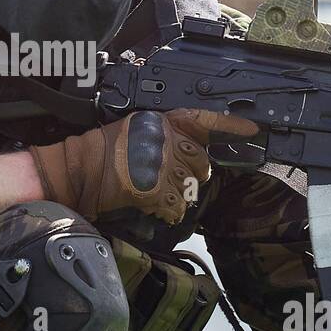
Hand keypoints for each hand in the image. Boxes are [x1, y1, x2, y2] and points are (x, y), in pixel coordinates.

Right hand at [29, 108, 258, 225]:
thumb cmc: (99, 152)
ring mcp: (161, 164)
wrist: (77, 170)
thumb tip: (188, 149)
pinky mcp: (155, 188)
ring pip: (190, 187)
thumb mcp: (135, 131)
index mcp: (161, 122)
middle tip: (174, 179)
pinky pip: (177, 206)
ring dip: (178, 196)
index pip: (202, 120)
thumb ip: (163, 136)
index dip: (230, 125)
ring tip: (156, 194)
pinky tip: (154, 206)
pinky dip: (169, 211)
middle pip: (201, 162)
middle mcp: (165, 140)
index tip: (252, 128)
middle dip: (193, 175)